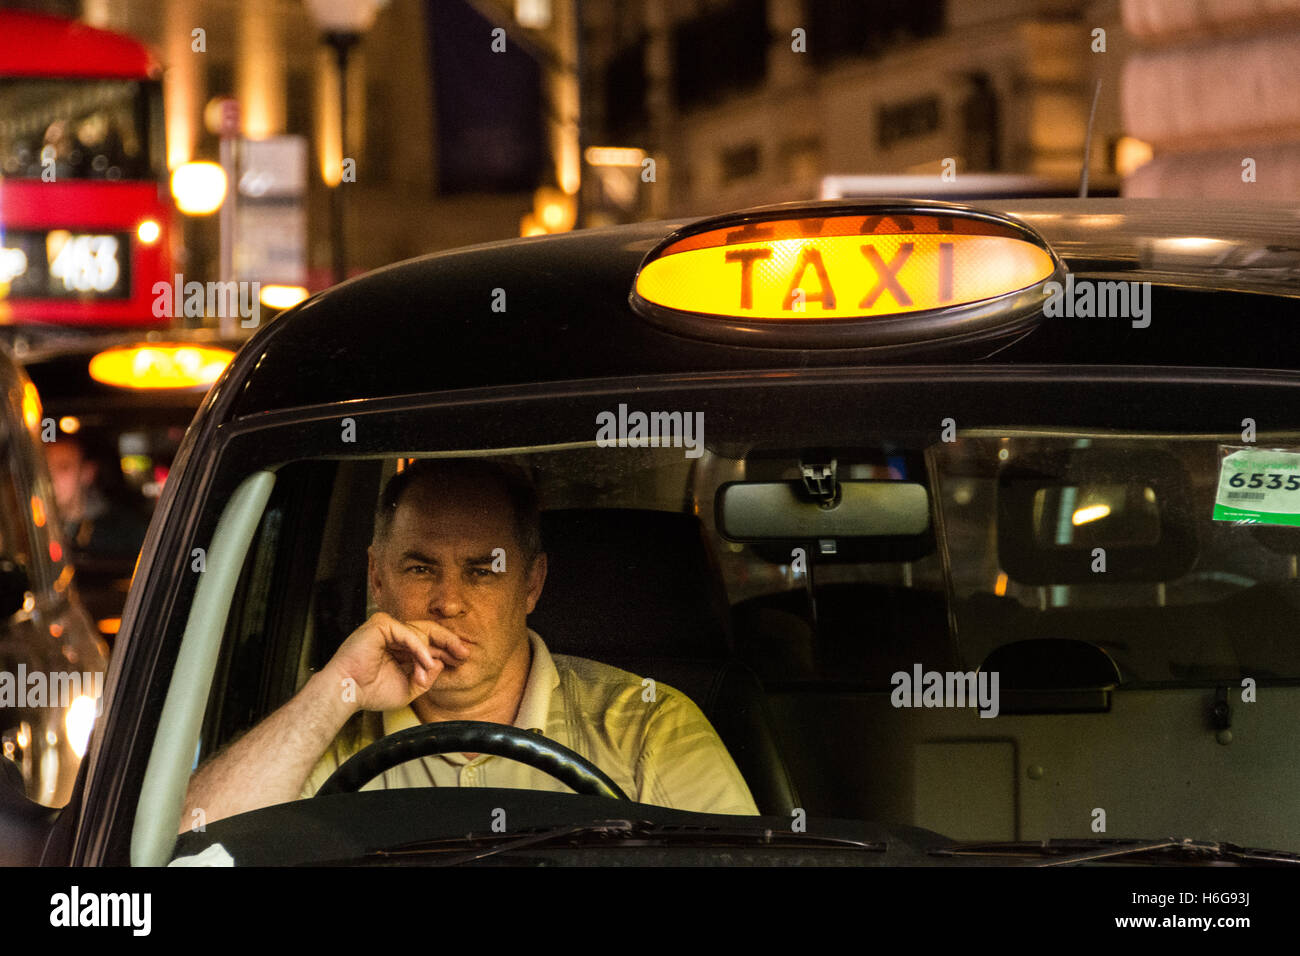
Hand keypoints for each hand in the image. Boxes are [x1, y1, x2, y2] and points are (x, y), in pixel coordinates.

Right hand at [321, 612, 471, 712]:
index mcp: (401, 648)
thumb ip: (426, 677)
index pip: (429, 643)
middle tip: (464, 653)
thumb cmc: (371, 692)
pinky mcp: (381, 624)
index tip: (463, 658)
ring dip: (428, 655)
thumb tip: (441, 663)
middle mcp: (395, 635)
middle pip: (429, 631)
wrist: (348, 692)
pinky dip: (418, 648)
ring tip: (428, 672)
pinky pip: (408, 633)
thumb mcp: (408, 689)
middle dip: (449, 642)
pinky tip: (426, 662)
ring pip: (420, 634)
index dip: (447, 649)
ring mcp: (388, 628)